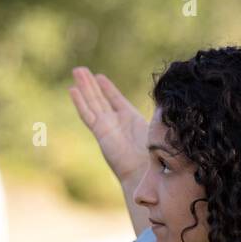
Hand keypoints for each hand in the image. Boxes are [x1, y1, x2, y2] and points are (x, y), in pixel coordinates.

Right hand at [69, 67, 149, 183]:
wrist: (144, 172)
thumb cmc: (153, 156)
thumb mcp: (156, 129)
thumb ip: (157, 117)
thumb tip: (167, 105)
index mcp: (130, 119)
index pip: (114, 100)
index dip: (107, 88)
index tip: (99, 76)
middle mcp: (115, 122)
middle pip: (99, 99)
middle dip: (90, 84)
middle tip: (79, 70)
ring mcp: (106, 127)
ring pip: (92, 102)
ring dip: (84, 87)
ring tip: (76, 71)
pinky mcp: (100, 132)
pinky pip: (88, 114)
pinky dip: (80, 102)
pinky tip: (73, 90)